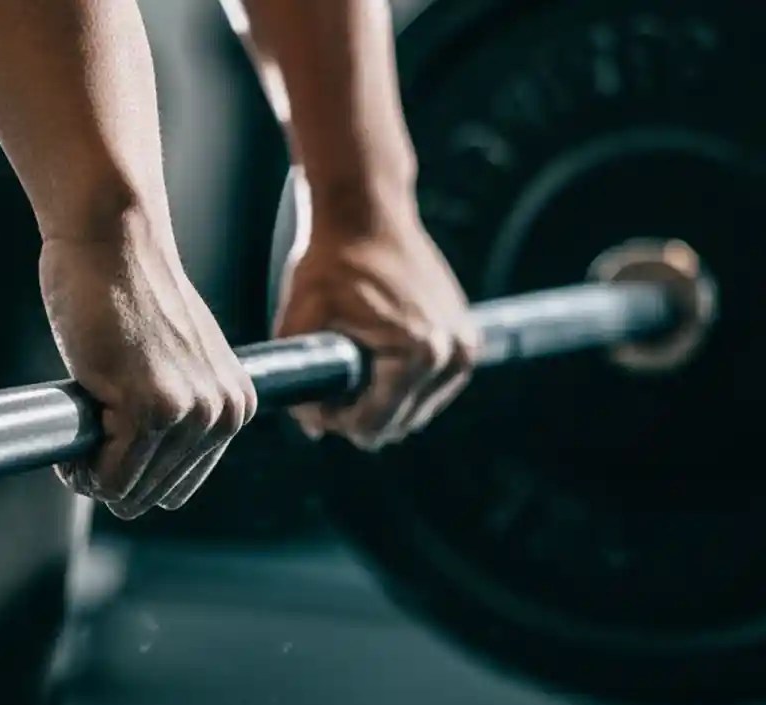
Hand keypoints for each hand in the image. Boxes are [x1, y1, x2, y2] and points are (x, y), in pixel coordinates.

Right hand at [40, 208, 256, 518]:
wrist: (114, 240)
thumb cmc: (129, 292)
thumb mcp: (177, 360)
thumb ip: (180, 404)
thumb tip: (147, 467)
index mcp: (235, 407)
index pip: (178, 483)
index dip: (134, 471)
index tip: (108, 436)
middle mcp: (224, 416)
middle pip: (154, 495)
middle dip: (111, 474)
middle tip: (86, 431)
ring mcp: (191, 415)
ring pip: (129, 492)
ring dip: (93, 472)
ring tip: (81, 424)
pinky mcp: (152, 411)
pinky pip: (107, 477)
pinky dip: (81, 467)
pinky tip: (77, 422)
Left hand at [274, 195, 477, 449]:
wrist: (365, 212)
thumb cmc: (329, 262)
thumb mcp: (299, 322)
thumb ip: (302, 381)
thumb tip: (313, 431)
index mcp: (419, 353)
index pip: (372, 425)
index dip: (332, 421)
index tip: (311, 399)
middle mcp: (453, 354)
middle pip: (397, 424)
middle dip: (356, 414)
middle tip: (324, 386)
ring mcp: (465, 347)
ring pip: (414, 411)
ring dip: (380, 403)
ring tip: (345, 369)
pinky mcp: (467, 337)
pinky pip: (429, 388)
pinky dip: (400, 385)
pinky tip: (372, 359)